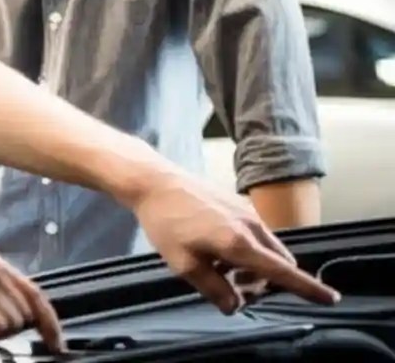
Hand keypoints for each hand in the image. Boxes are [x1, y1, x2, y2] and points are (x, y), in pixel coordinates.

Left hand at [130, 171, 340, 312]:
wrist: (154, 181)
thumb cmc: (165, 222)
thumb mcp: (183, 264)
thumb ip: (213, 288)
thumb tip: (235, 305)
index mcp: (240, 243)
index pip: (282, 272)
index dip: (307, 288)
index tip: (331, 298)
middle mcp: (251, 225)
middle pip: (278, 262)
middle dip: (266, 281)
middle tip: (233, 287)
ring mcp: (248, 211)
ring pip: (267, 247)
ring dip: (254, 264)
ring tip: (218, 265)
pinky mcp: (240, 203)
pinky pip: (256, 233)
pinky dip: (247, 247)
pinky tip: (216, 246)